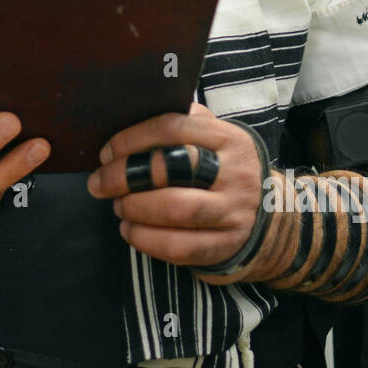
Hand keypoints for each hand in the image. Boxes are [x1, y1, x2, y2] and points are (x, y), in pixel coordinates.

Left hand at [86, 101, 265, 280]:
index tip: (106, 152)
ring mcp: (233, 211)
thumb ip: (182, 123)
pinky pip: (179, 247)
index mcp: (228, 138)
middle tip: (100, 183)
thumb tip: (127, 120)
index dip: (133, 139)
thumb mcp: (212, 136)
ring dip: (135, 209)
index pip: (174, 128)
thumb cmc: (221, 166)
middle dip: (125, 176)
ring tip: (118, 206)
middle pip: (172, 169)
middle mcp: (234, 173)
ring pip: (176, 210)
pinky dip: (145, 240)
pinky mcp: (225, 245)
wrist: (267, 211)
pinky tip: (130, 230)